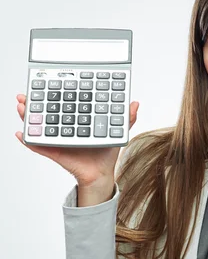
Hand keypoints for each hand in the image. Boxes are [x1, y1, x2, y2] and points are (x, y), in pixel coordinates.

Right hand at [15, 94, 139, 185]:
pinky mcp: (55, 153)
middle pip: (47, 113)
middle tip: (27, 94)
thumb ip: (125, 119)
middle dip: (35, 103)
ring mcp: (58, 141)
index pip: (64, 105)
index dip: (54, 95)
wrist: (102, 175)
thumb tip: (135, 104)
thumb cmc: (106, 155)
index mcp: (77, 122)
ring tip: (22, 107)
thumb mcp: (116, 133)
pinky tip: (22, 134)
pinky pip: (39, 147)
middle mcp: (65, 129)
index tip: (45, 84)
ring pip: (40, 127)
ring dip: (29, 117)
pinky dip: (29, 141)